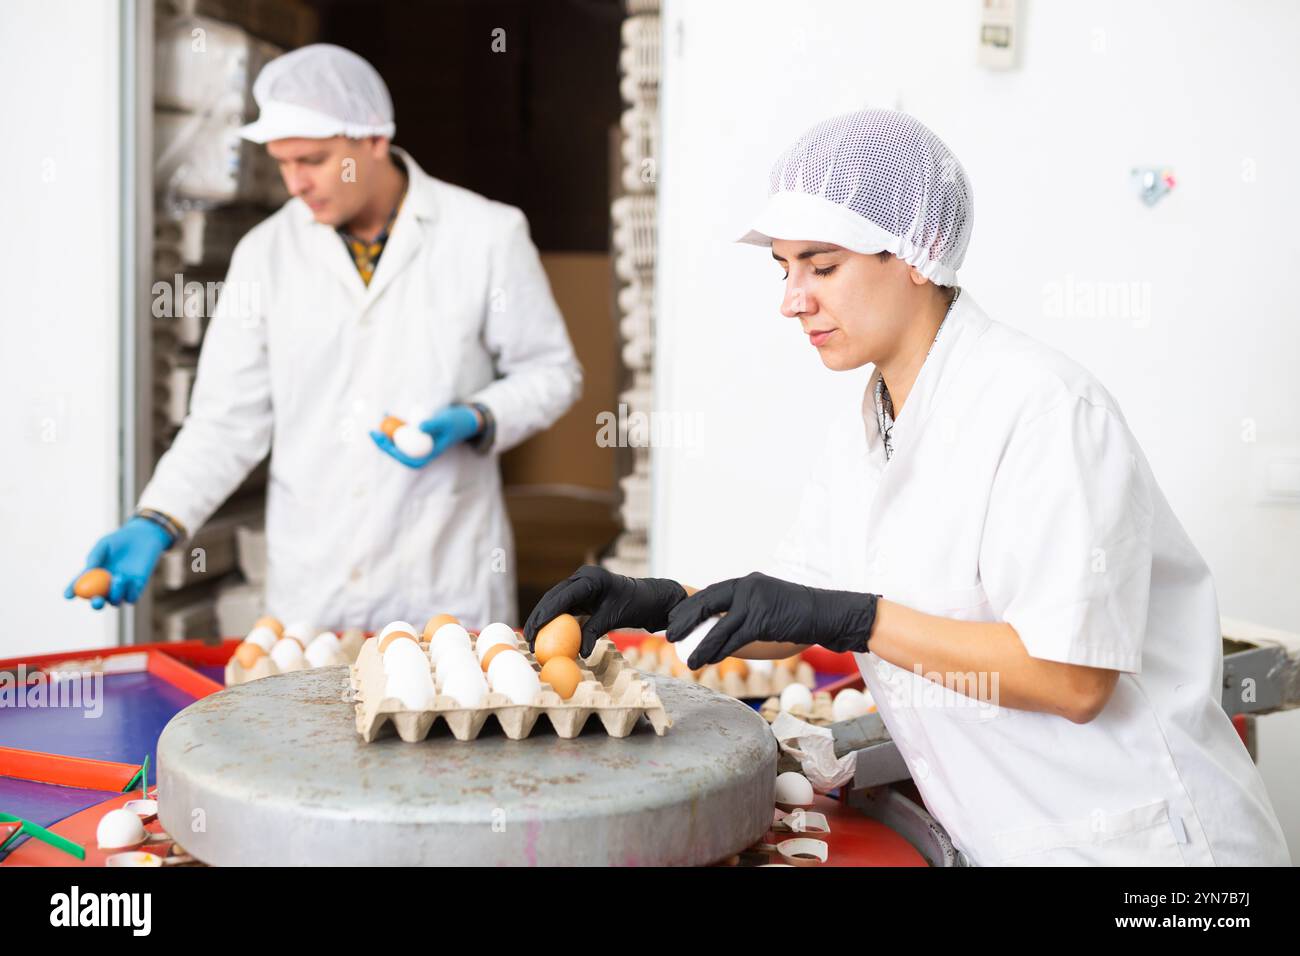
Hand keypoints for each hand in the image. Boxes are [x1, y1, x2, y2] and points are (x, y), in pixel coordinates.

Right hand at [64, 517, 172, 609]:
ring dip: (115, 593)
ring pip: (115, 601)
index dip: (72, 592)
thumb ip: (95, 558)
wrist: (142, 536)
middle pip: (98, 601)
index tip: (67, 595)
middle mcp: (106, 585)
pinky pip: (132, 598)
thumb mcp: (104, 546)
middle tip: (96, 600)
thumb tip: (87, 572)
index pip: (80, 586)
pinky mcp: (137, 588)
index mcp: (93, 575)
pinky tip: (129, 580)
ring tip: (118, 576)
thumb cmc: (119, 540)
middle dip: (96, 603)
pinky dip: (129, 593)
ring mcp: (122, 588)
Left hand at [369, 404, 481, 468]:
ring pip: (397, 440)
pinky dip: (394, 422)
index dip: (393, 453)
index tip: (384, 444)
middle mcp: (420, 452)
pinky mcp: (415, 433)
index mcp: (428, 455)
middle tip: (373, 431)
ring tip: (381, 416)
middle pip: (398, 451)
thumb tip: (419, 427)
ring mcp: (417, 443)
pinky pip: (402, 430)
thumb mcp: (446, 423)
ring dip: (386, 430)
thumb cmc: (456, 422)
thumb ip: (434, 425)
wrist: (463, 419)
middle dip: (383, 442)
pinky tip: (386, 412)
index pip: (407, 460)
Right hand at [524, 565, 687, 655]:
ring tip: (532, 640)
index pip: (563, 595)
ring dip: (544, 619)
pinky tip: (546, 635)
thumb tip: (579, 653)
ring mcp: (581, 584)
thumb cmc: (635, 604)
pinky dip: (555, 620)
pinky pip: (564, 606)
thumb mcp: (614, 618)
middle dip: (539, 617)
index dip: (546, 613)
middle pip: (553, 597)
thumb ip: (595, 632)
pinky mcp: (582, 593)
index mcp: (591, 579)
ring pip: (555, 601)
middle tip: (528, 638)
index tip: (535, 630)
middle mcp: (583, 577)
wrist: (649, 597)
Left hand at [666, 571, 878, 668]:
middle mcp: (747, 587)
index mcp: (747, 582)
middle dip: (685, 620)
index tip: (676, 618)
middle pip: (706, 602)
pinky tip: (706, 660)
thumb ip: (748, 609)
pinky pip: (732, 639)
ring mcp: (754, 602)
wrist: (826, 613)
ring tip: (686, 659)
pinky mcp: (761, 620)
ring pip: (717, 626)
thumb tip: (727, 625)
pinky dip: (716, 651)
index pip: (711, 592)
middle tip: (670, 635)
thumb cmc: (799, 613)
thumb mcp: (768, 603)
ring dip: (699, 645)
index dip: (691, 606)